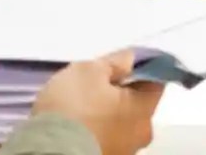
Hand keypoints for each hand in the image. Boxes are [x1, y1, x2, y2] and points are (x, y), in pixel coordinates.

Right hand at [32, 51, 163, 154]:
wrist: (50, 152)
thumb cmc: (73, 107)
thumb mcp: (88, 72)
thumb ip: (114, 63)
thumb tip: (131, 60)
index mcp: (144, 111)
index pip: (156, 83)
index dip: (140, 69)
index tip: (120, 65)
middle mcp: (141, 136)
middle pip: (137, 106)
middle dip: (121, 95)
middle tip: (94, 86)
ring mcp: (123, 153)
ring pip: (121, 125)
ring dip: (107, 115)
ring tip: (80, 108)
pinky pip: (105, 140)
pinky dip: (95, 132)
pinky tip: (76, 126)